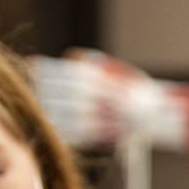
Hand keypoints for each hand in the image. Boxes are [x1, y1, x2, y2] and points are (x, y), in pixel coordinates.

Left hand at [28, 48, 188, 149]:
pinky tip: (52, 124)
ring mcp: (92, 115)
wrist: (156, 115)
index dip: (44, 68)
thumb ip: (92, 62)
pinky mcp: (95, 133)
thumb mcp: (116, 69)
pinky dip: (59, 127)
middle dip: (42, 88)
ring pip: (58, 111)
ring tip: (40, 105)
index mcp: (94, 77)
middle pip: (54, 90)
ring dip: (46, 107)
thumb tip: (71, 56)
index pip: (59, 70)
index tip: (34, 66)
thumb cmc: (135, 90)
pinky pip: (70, 131)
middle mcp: (91, 95)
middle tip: (33, 86)